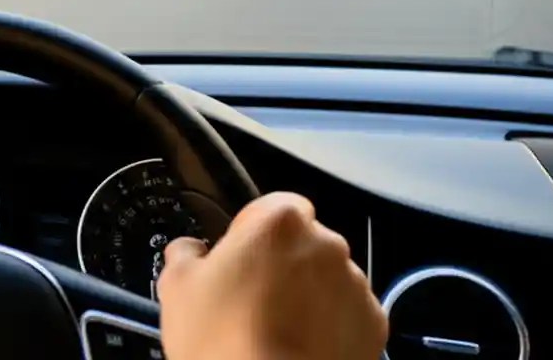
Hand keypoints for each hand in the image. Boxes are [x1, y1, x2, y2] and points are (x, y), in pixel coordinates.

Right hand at [157, 192, 386, 359]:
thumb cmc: (221, 341)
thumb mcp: (176, 289)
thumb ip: (185, 253)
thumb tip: (191, 250)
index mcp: (280, 222)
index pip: (273, 206)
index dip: (254, 232)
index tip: (238, 260)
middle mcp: (327, 244)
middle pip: (303, 242)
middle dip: (283, 264)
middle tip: (253, 301)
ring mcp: (356, 286)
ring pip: (328, 279)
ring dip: (309, 295)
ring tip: (279, 332)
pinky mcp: (375, 325)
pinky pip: (348, 314)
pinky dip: (332, 326)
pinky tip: (303, 348)